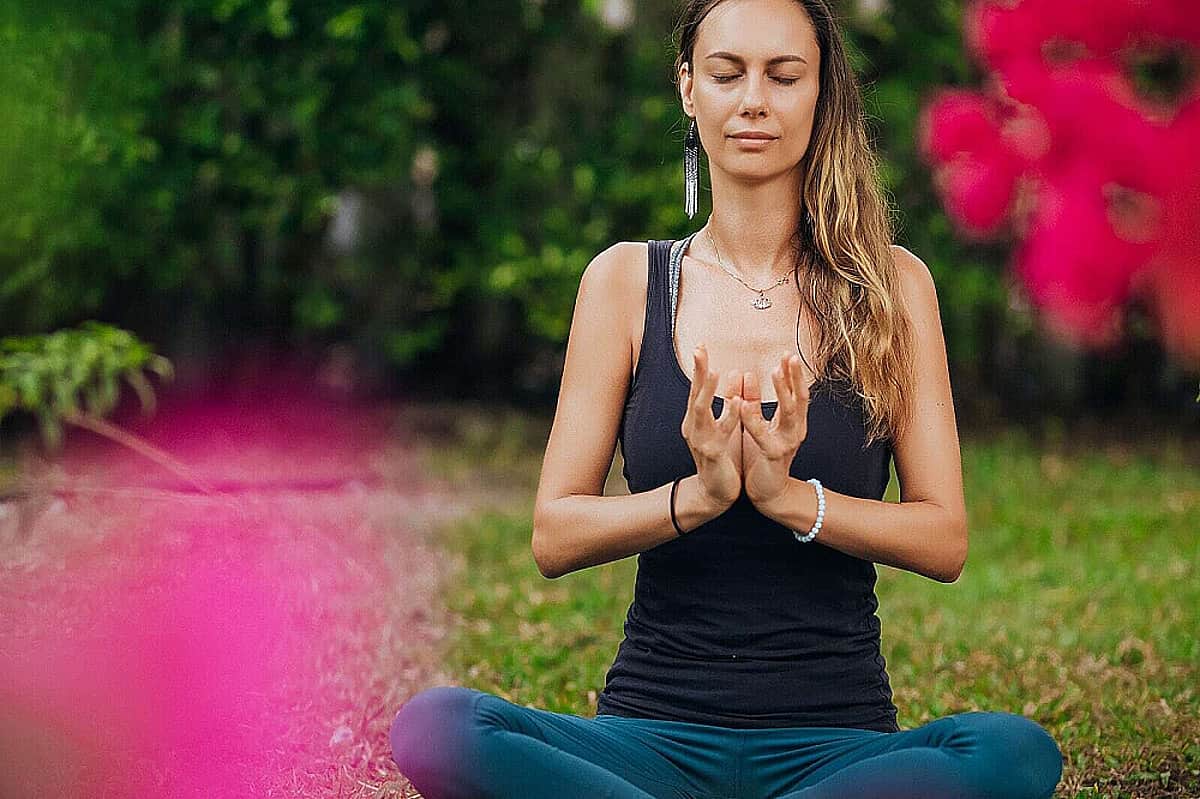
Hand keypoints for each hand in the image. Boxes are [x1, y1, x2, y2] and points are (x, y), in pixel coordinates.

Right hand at [680, 344, 743, 511]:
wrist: (715, 492)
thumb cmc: (721, 456)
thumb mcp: (724, 424)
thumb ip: (729, 399)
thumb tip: (734, 372)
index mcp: (696, 419)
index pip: (696, 388)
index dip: (698, 366)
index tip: (700, 345)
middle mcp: (693, 427)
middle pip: (694, 394)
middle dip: (697, 372)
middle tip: (699, 350)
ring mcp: (700, 440)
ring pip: (701, 411)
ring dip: (708, 391)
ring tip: (714, 371)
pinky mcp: (713, 454)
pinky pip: (721, 432)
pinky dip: (729, 416)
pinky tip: (739, 403)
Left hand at [740, 354, 811, 509]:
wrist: (769, 492)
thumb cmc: (762, 457)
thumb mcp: (759, 424)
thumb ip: (754, 402)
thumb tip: (748, 374)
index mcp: (791, 422)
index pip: (796, 392)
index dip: (793, 373)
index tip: (788, 353)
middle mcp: (794, 430)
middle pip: (799, 398)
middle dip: (795, 376)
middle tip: (790, 356)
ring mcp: (787, 443)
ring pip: (789, 413)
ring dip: (782, 391)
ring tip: (774, 372)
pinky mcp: (774, 455)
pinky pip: (764, 435)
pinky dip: (753, 419)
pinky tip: (743, 405)